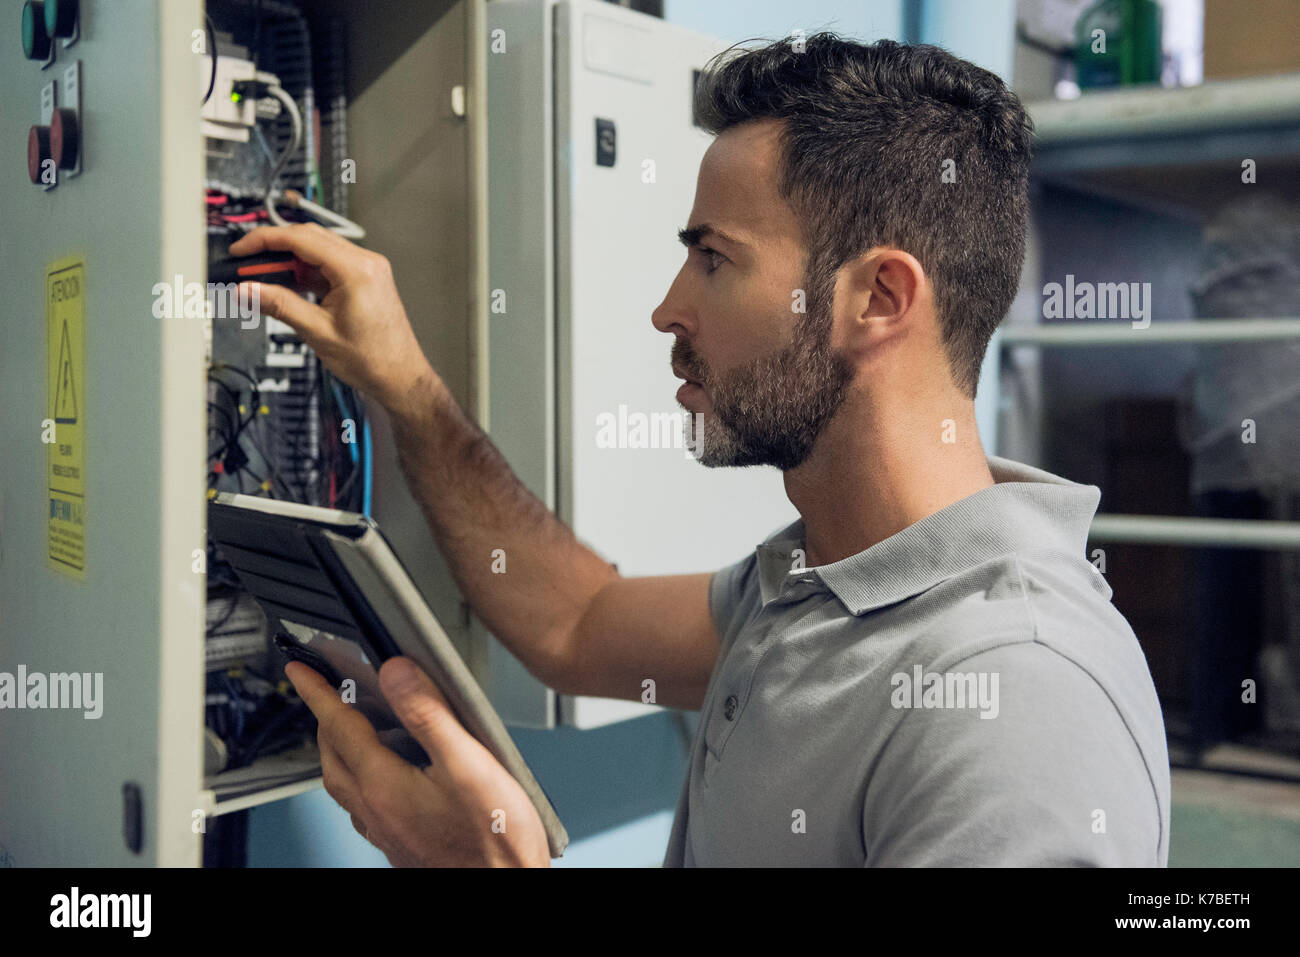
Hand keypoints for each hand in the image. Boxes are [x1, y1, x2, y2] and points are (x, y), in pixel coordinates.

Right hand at [227, 224, 437, 418]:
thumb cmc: (373, 360)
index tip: (242, 250)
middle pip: (309, 238)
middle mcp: (366, 263)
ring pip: (318, 250)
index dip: (265, 240)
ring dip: (290, 262)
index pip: (301, 239)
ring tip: (264, 281)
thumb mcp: (317, 332)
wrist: (399, 377)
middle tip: (247, 266)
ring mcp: (368, 270)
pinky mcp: (365, 280)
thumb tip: (248, 291)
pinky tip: (288, 286)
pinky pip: (329, 265)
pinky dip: (307, 272)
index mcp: (357, 270)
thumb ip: (279, 306)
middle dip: (275, 249)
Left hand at [284, 656, 550, 866]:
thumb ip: (428, 714)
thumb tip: (394, 673)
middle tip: (327, 693)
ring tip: (353, 727)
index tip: (301, 670)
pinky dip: (361, 778)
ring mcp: (387, 830)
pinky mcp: (402, 843)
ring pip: (345, 783)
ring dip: (340, 750)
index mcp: (384, 785)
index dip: (318, 692)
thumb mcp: (467, 763)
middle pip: (332, 757)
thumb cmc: (495, 837)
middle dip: (325, 720)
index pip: (338, 727)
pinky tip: (387, 775)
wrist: (505, 885)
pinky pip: (364, 804)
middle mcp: (377, 810)